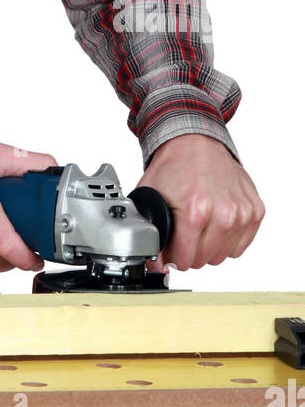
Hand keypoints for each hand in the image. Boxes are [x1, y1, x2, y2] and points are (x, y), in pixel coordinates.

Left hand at [135, 134, 264, 272]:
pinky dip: (227, 239)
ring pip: (223, 256)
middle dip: (190, 252)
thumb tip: (156, 265)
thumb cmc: (174, 166)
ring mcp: (242, 212)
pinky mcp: (255, 211)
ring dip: (210, 246)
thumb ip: (150, 233)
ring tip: (200, 224)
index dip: (173, 256)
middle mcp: (223, 213)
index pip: (185, 259)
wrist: (196, 141)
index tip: (171, 247)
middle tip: (184, 233)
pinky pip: (240, 246)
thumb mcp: (150, 196)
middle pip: (204, 260)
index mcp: (196, 210)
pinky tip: (216, 221)